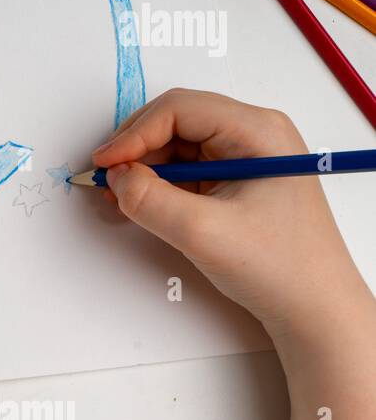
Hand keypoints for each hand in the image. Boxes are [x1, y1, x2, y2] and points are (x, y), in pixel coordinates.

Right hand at [92, 88, 364, 339]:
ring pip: (176, 147)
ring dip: (143, 168)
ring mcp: (245, 158)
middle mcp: (253, 135)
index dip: (134, 133)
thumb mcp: (203, 232)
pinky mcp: (235, 181)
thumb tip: (116, 177)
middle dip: (136, 149)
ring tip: (120, 197)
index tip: (105, 164)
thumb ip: (149, 199)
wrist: (314, 310)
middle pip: (176, 122)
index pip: (180, 110)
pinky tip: (140, 203)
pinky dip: (158, 184)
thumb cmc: (281, 269)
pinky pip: (186, 170)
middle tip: (106, 179)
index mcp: (258, 132)